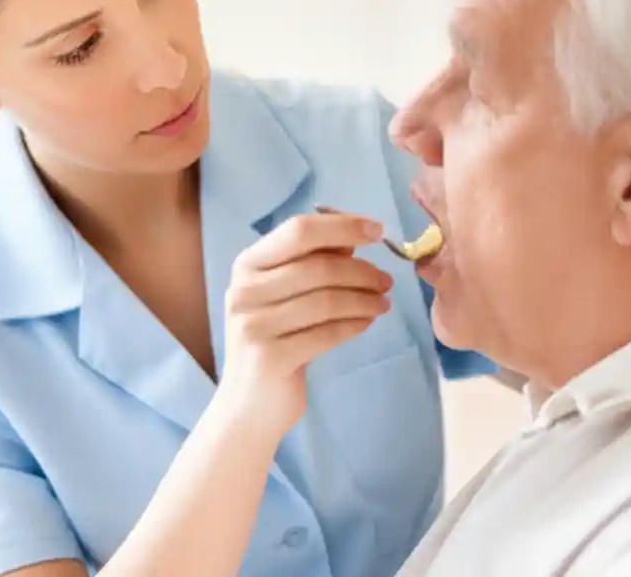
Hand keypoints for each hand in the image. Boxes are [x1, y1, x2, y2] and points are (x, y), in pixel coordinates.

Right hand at [218, 212, 393, 438]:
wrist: (248, 404)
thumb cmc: (273, 341)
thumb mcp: (283, 295)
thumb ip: (311, 263)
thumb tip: (353, 237)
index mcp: (247, 265)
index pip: (298, 231)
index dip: (342, 227)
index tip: (377, 230)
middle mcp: (244, 290)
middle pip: (318, 267)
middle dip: (361, 271)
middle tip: (386, 280)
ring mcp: (254, 325)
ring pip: (327, 300)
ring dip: (365, 299)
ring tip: (383, 302)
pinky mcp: (270, 357)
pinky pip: (327, 333)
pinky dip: (355, 325)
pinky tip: (368, 322)